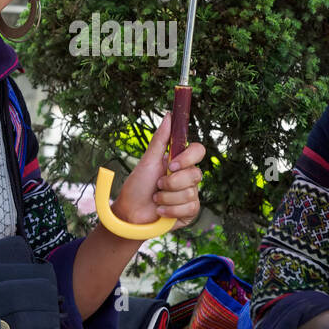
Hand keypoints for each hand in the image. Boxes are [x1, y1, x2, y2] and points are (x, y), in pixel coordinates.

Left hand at [111, 112, 204, 232]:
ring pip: (191, 193)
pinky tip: (161, 211)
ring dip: (167, 197)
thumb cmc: (137, 186)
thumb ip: (160, 139)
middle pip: (196, 174)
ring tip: (156, 198)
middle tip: (158, 185)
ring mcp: (190, 195)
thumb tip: (169, 115)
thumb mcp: (147, 160)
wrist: (130, 213)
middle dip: (172, 182)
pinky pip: (190, 208)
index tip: (172, 164)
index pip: (198, 151)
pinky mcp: (189, 212)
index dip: (188, 158)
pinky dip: (171, 210)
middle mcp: (187, 177)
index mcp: (179, 162)